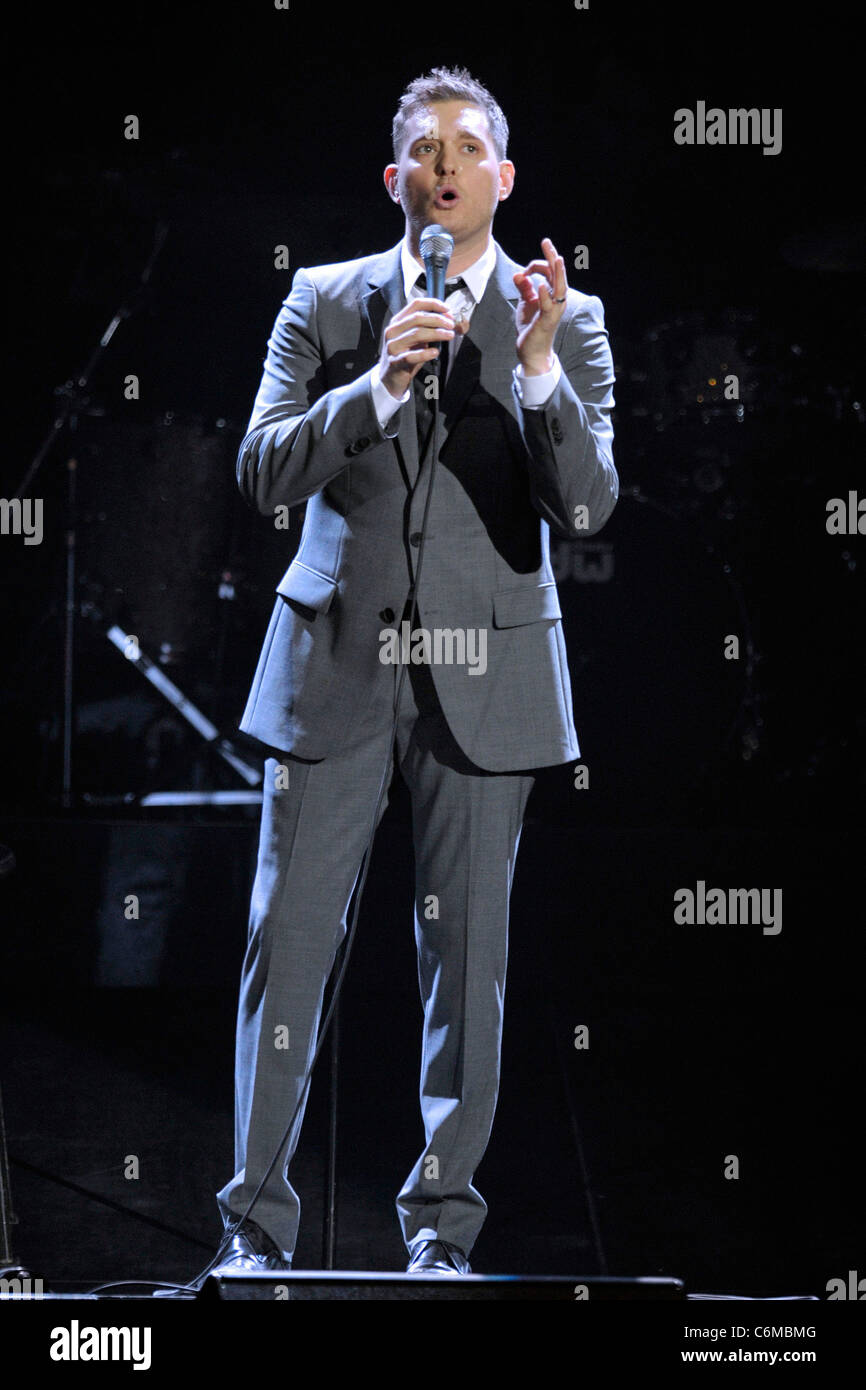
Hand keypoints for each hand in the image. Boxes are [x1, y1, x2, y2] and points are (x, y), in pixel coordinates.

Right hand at [379, 298, 454, 398]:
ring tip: (448, 335)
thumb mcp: (416, 340)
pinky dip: (425, 353)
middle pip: (417, 318)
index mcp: (398, 322)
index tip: (447, 310)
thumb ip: (428, 329)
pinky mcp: (394, 362)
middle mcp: (393, 331)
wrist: (390, 378)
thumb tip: (449, 321)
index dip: (433, 304)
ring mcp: (392, 346)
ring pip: (416, 334)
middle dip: (438, 320)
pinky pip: (411, 356)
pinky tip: (435, 352)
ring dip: (436, 333)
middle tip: (451, 325)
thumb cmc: (405, 356)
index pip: (416, 305)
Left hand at [513, 237, 566, 374]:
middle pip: (557, 275)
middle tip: (546, 242)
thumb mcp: (525, 303)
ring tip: (556, 258)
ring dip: (558, 273)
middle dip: (552, 257)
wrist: (531, 352)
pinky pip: (548, 306)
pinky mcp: (547, 321)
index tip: (522, 273)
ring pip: (560, 288)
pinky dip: (544, 295)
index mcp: (552, 294)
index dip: (534, 267)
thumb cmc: (531, 327)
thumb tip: (518, 275)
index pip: (548, 272)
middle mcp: (557, 301)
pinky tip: (540, 285)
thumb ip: (524, 288)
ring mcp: (554, 311)